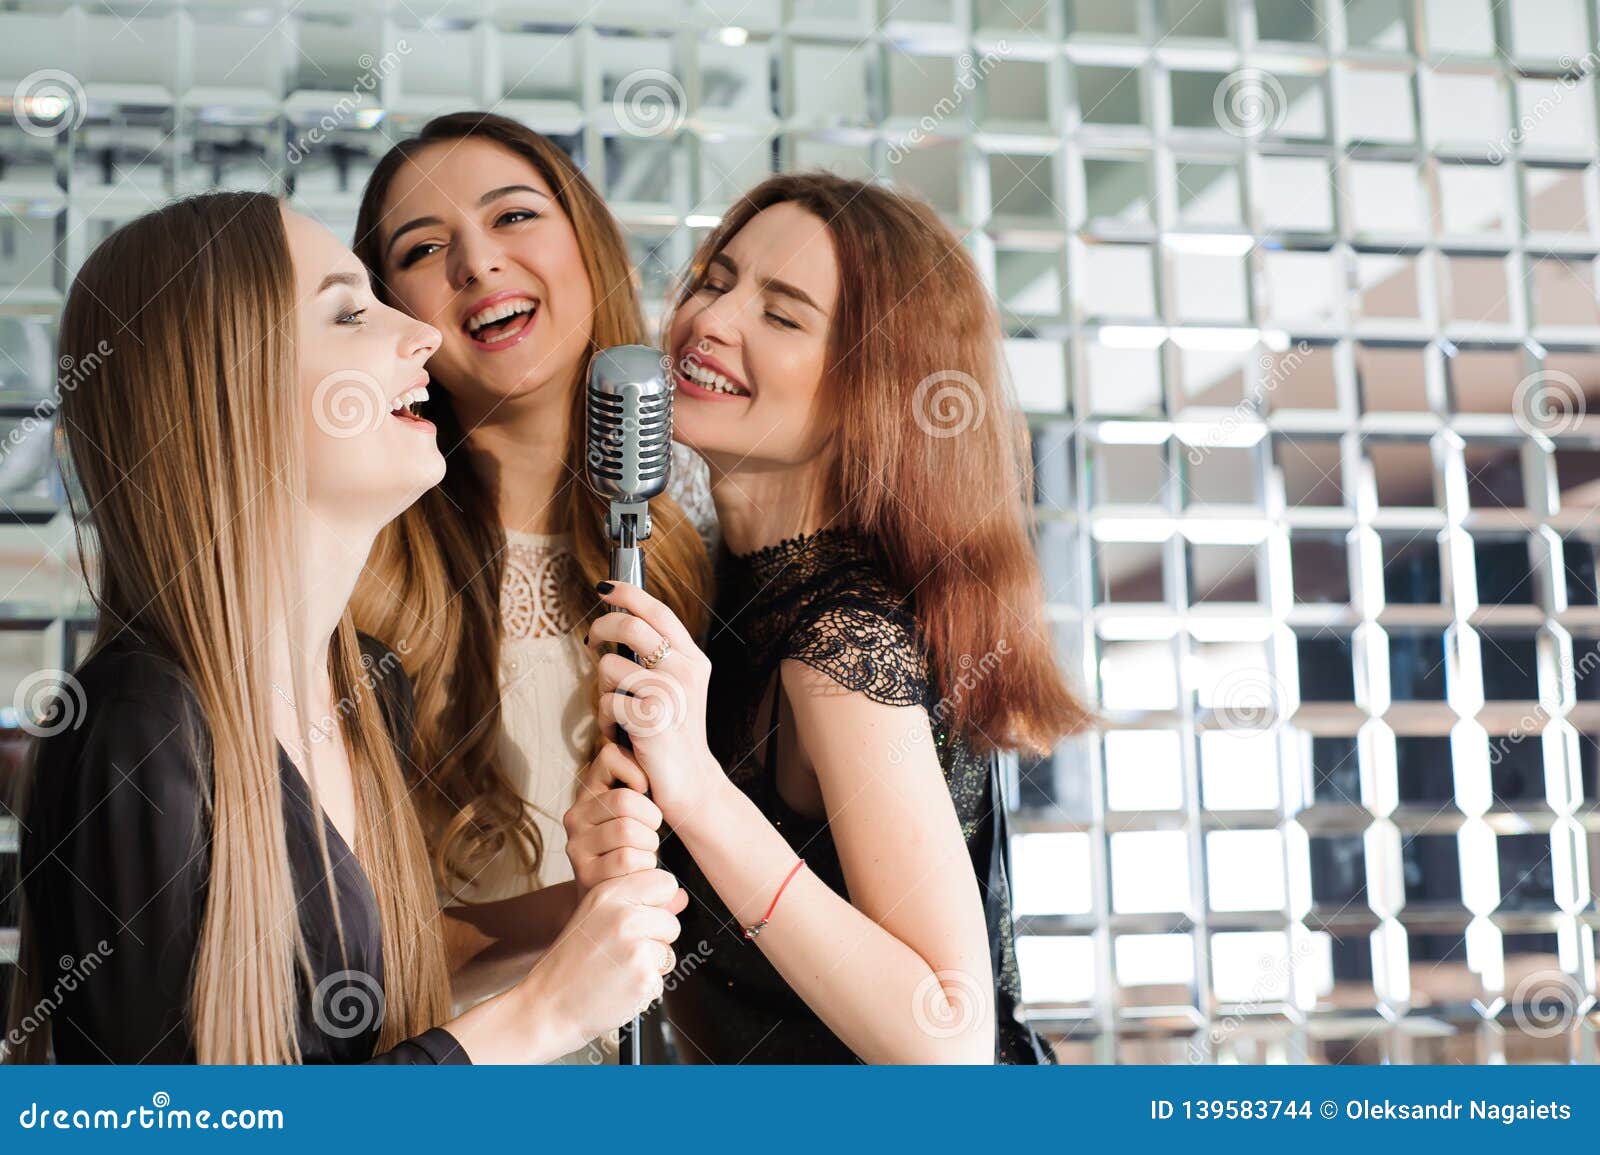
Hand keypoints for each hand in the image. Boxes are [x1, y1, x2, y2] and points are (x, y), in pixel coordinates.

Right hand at [515, 868, 685, 1057]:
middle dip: (654, 940)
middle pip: (671, 921)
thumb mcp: (595, 919)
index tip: (636, 918)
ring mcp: (635, 946)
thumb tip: (681, 898)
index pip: (665, 882)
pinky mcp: (644, 976)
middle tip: (619, 952)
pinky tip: (618, 987)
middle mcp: (624, 915)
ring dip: (650, 965)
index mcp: (609, 894)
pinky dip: (644, 988)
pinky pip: (661, 979)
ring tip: (616, 970)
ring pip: (669, 952)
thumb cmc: (568, 965)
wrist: (546, 1006)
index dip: (657, 904)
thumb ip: (637, 904)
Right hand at [564, 742, 664, 899]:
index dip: (639, 772)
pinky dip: (645, 866)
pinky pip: (627, 859)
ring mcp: (576, 845)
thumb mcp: (637, 812)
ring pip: (627, 830)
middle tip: (652, 832)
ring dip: (649, 845)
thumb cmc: (634, 847)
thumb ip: (644, 784)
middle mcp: (575, 815)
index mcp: (588, 792)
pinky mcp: (583, 873)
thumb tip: (663, 760)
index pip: (611, 756)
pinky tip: (641, 871)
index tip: (647, 792)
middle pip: (625, 800)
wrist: (612, 900)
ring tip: (646, 853)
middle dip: (652, 818)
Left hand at [586, 580, 723, 824]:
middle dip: (601, 628)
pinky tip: (619, 734)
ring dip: (601, 688)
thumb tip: (616, 626)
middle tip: (592, 641)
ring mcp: (669, 692)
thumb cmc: (674, 737)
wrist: (690, 784)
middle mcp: (685, 670)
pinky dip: (604, 720)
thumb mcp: (677, 690)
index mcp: (693, 659)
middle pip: (630, 624)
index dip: (628, 593)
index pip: (658, 611)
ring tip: (615, 711)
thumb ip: (658, 660)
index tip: (605, 588)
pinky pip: (606, 701)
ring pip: (609, 665)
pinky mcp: (650, 716)